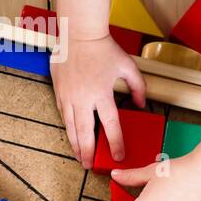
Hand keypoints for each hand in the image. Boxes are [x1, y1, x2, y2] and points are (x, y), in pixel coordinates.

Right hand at [50, 34, 145, 168]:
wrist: (78, 34)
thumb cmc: (103, 48)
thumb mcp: (127, 66)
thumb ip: (137, 86)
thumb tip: (141, 104)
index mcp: (102, 94)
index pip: (111, 125)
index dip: (116, 143)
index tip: (119, 156)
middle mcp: (83, 99)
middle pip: (85, 133)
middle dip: (88, 152)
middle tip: (90, 166)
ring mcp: (68, 96)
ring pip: (71, 127)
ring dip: (75, 144)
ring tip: (79, 157)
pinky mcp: (59, 92)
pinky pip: (63, 114)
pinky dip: (68, 127)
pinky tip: (71, 135)